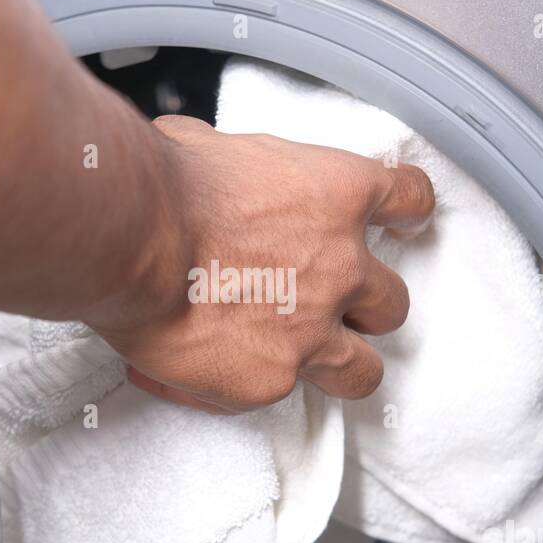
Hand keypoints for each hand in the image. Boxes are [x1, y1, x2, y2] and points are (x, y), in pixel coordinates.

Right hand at [82, 115, 434, 412]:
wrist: (133, 239)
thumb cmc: (165, 185)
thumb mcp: (217, 147)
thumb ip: (245, 173)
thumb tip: (217, 172)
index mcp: (338, 195)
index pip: (409, 201)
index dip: (408, 215)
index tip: (403, 223)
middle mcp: (340, 268)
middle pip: (392, 303)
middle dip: (366, 308)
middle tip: (330, 305)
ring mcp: (311, 332)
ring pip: (363, 371)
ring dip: (340, 364)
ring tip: (300, 360)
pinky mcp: (270, 382)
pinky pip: (273, 394)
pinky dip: (242, 385)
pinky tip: (205, 371)